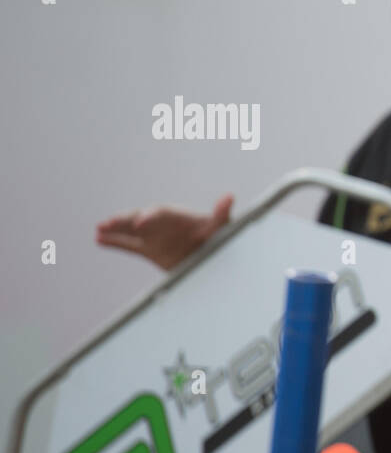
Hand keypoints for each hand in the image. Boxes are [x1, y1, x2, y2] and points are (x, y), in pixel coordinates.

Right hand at [95, 194, 232, 270]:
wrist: (212, 254)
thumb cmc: (218, 236)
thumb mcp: (221, 227)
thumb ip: (221, 214)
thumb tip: (230, 197)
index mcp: (176, 216)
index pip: (160, 214)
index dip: (150, 217)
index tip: (141, 224)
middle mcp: (161, 224)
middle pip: (138, 219)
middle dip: (124, 221)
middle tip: (109, 223)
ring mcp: (152, 237)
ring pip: (129, 231)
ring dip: (115, 229)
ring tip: (100, 229)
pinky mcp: (149, 251)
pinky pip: (128, 245)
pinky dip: (114, 243)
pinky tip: (99, 240)